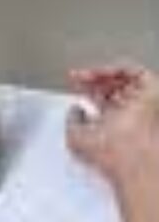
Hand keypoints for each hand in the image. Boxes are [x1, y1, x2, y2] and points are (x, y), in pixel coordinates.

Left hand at [66, 62, 158, 191]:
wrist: (129, 152)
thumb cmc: (107, 152)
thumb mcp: (76, 138)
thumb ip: (71, 122)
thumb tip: (74, 109)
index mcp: (114, 124)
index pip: (101, 101)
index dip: (85, 90)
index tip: (72, 85)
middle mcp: (127, 112)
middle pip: (110, 87)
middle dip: (90, 80)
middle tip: (74, 77)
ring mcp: (139, 101)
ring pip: (120, 78)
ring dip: (99, 73)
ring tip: (82, 75)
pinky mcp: (150, 91)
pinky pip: (134, 72)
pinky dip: (114, 68)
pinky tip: (97, 73)